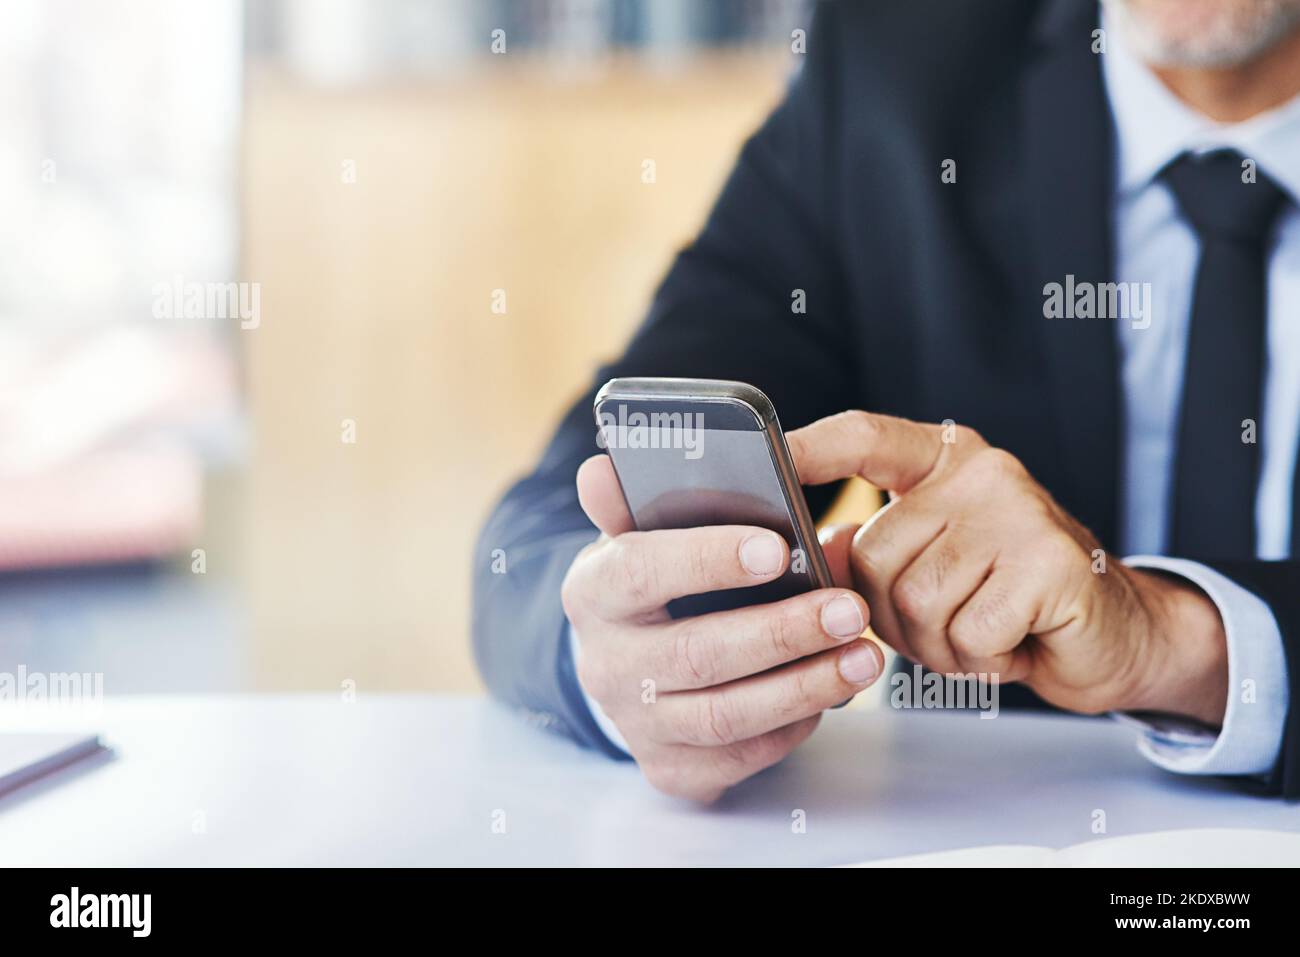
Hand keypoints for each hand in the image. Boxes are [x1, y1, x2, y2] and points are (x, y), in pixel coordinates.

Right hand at [561, 455, 884, 802]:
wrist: (634, 664)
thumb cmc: (659, 584)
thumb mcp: (644, 532)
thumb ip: (638, 500)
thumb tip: (602, 470)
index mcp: (593, 590)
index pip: (640, 571)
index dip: (707, 560)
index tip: (777, 548)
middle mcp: (605, 664)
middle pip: (696, 653)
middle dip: (782, 632)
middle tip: (849, 609)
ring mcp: (637, 723)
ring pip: (726, 715)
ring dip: (804, 685)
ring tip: (864, 656)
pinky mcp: (671, 769)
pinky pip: (742, 756)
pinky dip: (794, 725)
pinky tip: (833, 691)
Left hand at [786, 411, 1228, 725]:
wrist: (1118, 637)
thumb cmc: (1009, 602)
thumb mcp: (933, 566)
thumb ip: (872, 550)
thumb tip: (807, 547)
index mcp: (945, 461)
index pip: (864, 436)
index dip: (811, 446)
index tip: (769, 451)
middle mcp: (981, 473)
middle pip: (873, 556)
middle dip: (894, 617)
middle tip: (948, 624)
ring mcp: (1019, 512)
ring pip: (915, 601)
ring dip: (939, 645)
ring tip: (983, 632)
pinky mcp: (1051, 564)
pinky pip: (967, 633)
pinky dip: (981, 660)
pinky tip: (1015, 643)